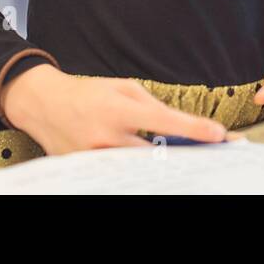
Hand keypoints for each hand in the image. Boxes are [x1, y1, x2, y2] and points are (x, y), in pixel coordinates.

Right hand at [1, 64, 230, 154]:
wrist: (45, 107)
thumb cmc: (89, 94)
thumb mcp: (122, 88)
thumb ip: (152, 106)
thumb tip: (180, 126)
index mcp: (118, 110)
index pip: (163, 121)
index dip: (193, 129)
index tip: (218, 135)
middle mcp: (107, 138)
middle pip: (156, 155)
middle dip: (185, 155)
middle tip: (214, 154)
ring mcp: (96, 159)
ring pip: (141, 169)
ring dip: (165, 166)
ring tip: (190, 163)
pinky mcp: (87, 172)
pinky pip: (123, 174)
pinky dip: (141, 172)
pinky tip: (157, 170)